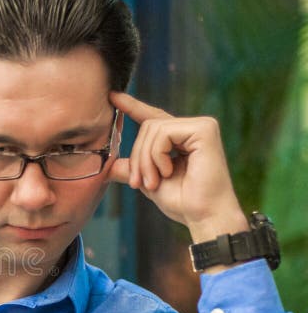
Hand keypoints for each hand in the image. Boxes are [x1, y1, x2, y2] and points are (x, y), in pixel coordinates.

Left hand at [107, 91, 248, 243]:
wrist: (203, 216)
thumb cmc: (182, 202)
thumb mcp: (148, 182)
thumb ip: (132, 169)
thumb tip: (108, 167)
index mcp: (179, 138)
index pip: (151, 118)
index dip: (131, 106)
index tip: (112, 96)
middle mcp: (191, 128)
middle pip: (146, 127)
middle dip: (137, 158)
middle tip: (140, 183)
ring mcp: (201, 126)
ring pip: (152, 129)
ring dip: (145, 160)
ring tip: (154, 182)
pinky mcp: (205, 129)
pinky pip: (163, 133)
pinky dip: (157, 156)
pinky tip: (169, 171)